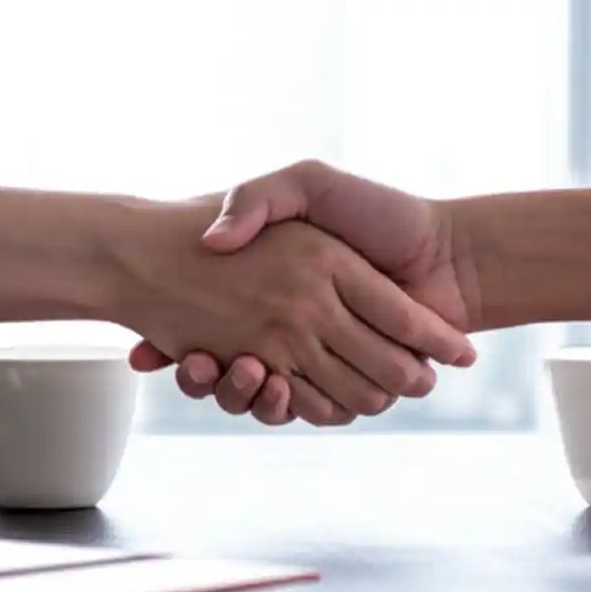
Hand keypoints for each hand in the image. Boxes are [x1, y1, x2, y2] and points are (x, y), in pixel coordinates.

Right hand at [129, 161, 475, 423]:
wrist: (448, 256)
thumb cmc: (381, 214)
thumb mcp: (309, 183)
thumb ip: (259, 197)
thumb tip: (212, 240)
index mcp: (275, 285)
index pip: (206, 322)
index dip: (172, 345)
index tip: (142, 352)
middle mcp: (290, 325)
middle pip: (227, 367)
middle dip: (201, 376)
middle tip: (189, 364)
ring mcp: (314, 356)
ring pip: (258, 395)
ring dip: (239, 394)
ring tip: (237, 370)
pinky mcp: (340, 383)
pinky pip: (301, 408)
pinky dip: (281, 406)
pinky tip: (271, 384)